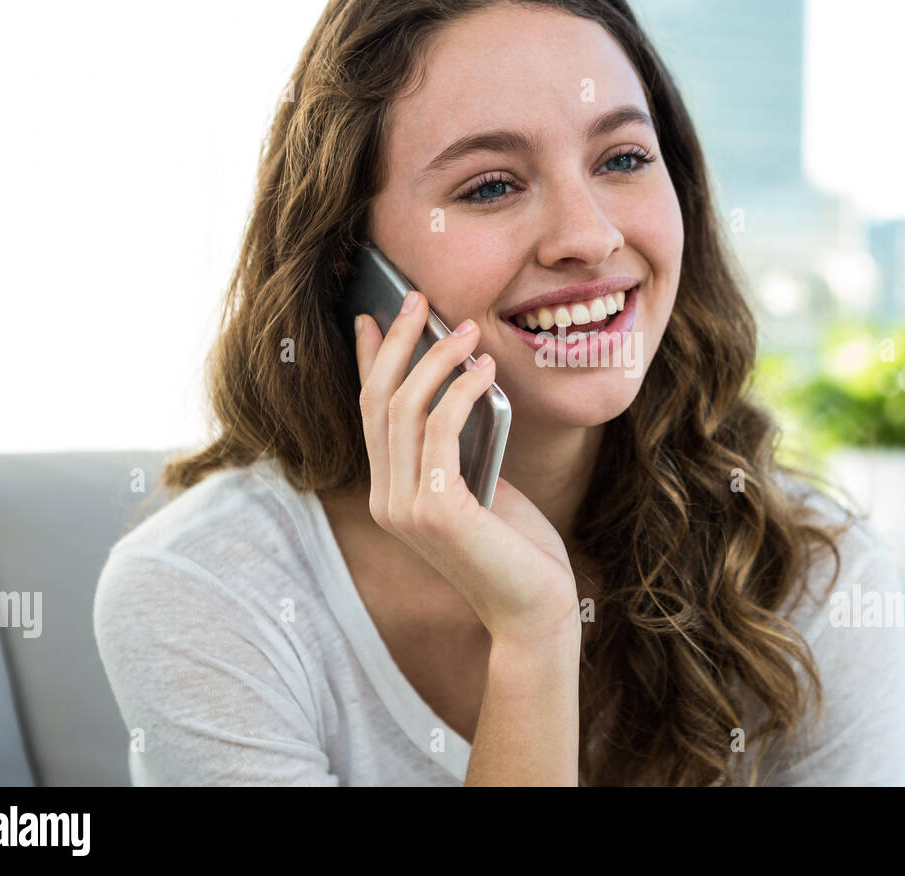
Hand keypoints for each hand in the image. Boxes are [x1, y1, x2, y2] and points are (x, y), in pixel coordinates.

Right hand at [354, 291, 580, 645]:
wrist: (536, 607)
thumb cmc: (516, 545)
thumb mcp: (479, 482)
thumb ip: (457, 445)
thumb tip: (459, 380)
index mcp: (389, 493)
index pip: (368, 414)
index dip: (371, 361)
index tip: (375, 316)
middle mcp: (385, 500)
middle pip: (377, 401)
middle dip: (397, 343)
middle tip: (418, 298)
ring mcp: (403, 508)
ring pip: (404, 408)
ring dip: (437, 359)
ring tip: (470, 329)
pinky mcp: (434, 512)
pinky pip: (440, 431)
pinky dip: (462, 391)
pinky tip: (485, 370)